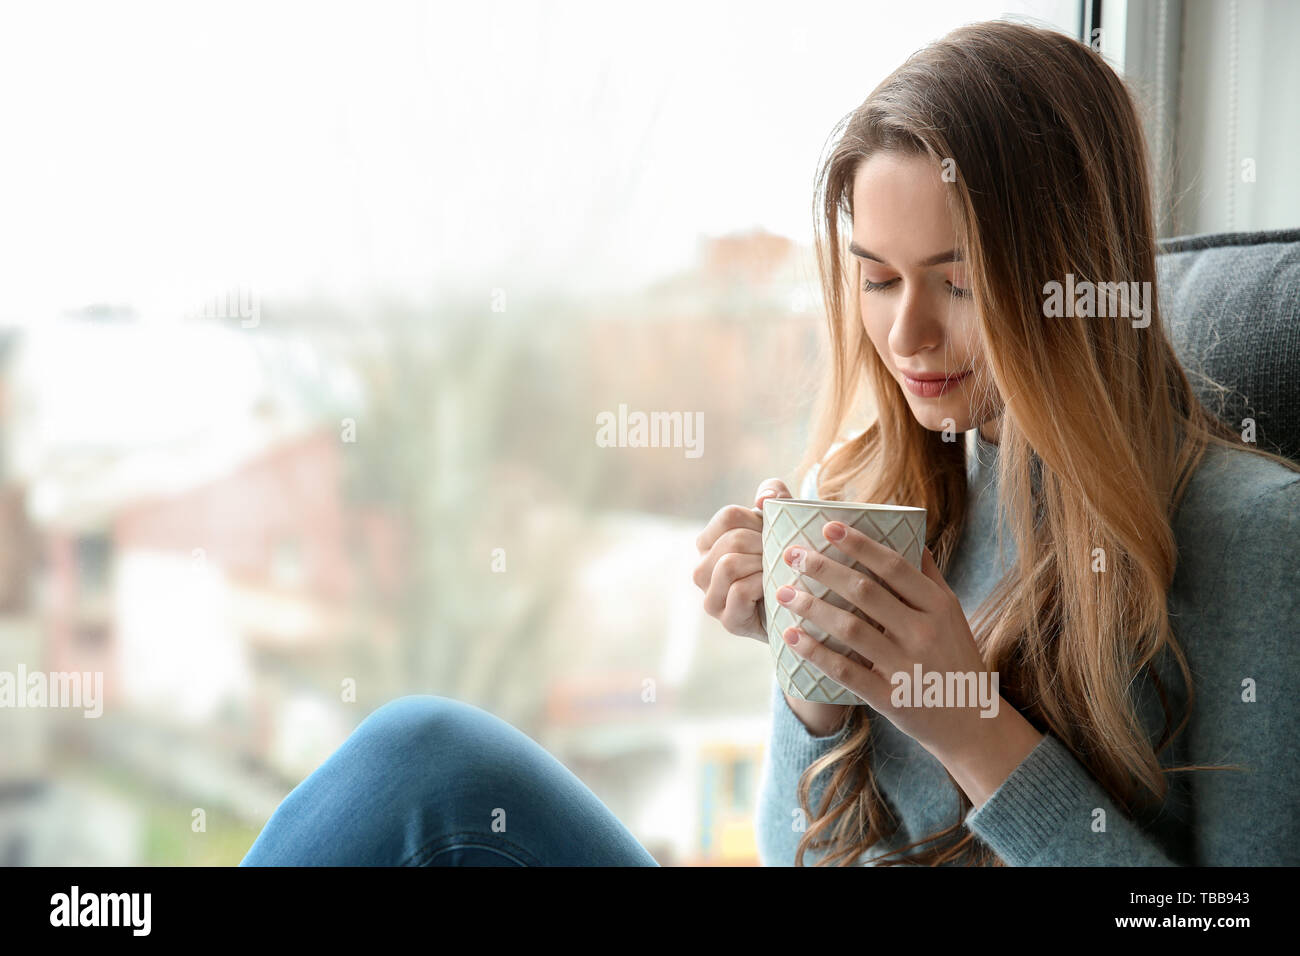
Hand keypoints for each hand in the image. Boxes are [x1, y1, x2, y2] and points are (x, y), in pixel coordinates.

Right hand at [693, 478, 791, 641]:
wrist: (804, 604)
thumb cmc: (788, 558)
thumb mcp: (783, 519)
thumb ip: (774, 493)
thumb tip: (762, 500)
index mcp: (709, 543)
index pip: (728, 516)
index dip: (758, 521)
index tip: (774, 534)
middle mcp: (702, 570)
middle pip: (732, 540)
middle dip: (765, 544)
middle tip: (782, 555)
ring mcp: (711, 597)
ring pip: (729, 565)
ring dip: (762, 565)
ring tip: (777, 570)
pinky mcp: (728, 621)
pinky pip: (740, 591)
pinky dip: (762, 585)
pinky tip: (775, 588)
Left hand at [774, 519, 1043, 803]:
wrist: (973, 723)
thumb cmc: (956, 659)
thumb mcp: (953, 615)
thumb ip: (930, 578)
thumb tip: (913, 537)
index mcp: (938, 606)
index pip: (894, 566)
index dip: (859, 544)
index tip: (828, 527)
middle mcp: (924, 632)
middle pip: (865, 591)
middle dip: (824, 569)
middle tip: (792, 555)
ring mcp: (907, 666)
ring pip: (851, 628)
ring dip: (812, 607)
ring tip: (783, 593)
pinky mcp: (891, 698)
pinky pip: (846, 671)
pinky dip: (816, 653)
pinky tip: (792, 637)